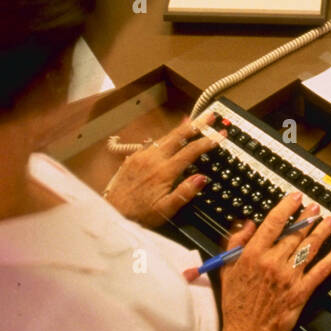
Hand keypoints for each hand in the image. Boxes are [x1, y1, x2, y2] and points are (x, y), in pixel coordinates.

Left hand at [103, 117, 217, 227]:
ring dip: (180, 129)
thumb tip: (201, 178)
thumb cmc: (140, 215)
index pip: (190, 152)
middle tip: (208, 116)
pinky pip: (153, 142)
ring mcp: (142, 156)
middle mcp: (153, 159)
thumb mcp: (165, 210)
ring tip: (192, 121)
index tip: (218, 135)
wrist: (112, 213)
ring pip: (165, 137)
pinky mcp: (133, 157)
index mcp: (164, 172)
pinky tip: (169, 136)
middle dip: (195, 125)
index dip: (206, 142)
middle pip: (178, 136)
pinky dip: (165, 137)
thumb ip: (184, 193)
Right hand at [219, 193, 330, 330]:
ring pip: (310, 247)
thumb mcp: (227, 269)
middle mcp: (273, 262)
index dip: (287, 208)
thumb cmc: (237, 304)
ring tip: (330, 220)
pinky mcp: (302, 291)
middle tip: (315, 208)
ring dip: (322, 231)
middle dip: (307, 218)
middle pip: (295, 233)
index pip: (273, 223)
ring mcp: (289, 276)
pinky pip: (322, 270)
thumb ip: (236, 243)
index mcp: (254, 254)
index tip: (295, 198)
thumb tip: (249, 225)